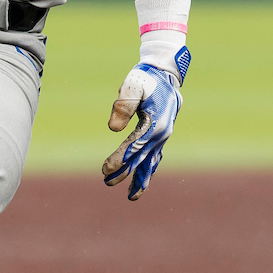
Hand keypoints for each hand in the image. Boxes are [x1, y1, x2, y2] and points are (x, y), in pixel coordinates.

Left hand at [102, 63, 182, 200]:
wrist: (166, 74)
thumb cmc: (146, 78)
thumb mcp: (133, 85)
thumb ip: (123, 105)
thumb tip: (113, 129)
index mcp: (155, 123)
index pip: (134, 146)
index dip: (119, 159)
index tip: (106, 170)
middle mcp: (162, 134)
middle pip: (140, 158)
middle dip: (124, 171)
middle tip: (106, 182)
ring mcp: (163, 136)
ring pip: (151, 162)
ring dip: (140, 179)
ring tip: (131, 197)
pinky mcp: (161, 135)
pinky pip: (155, 157)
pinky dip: (148, 170)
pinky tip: (142, 181)